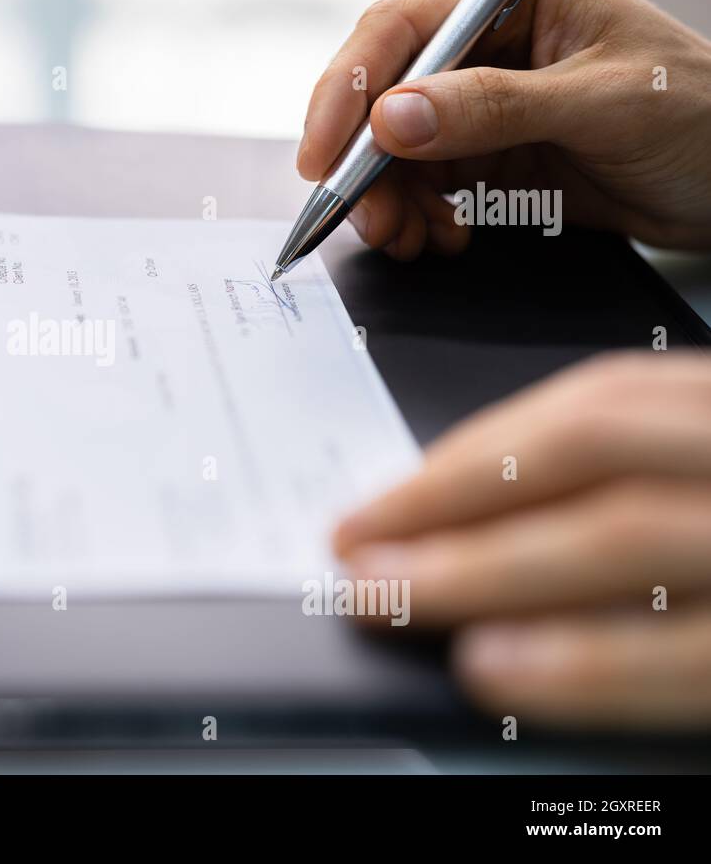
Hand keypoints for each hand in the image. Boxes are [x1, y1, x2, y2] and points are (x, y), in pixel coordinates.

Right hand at [298, 0, 710, 259]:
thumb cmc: (703, 117)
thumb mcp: (602, 105)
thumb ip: (494, 108)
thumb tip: (395, 119)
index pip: (402, 28)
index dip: (349, 90)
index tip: (325, 156)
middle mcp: (486, 41)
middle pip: (384, 95)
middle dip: (367, 163)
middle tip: (368, 216)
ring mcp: (481, 101)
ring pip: (394, 151)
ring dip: (389, 200)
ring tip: (409, 238)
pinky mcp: (485, 154)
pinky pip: (422, 185)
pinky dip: (419, 217)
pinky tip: (441, 236)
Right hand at [334, 353, 710, 729]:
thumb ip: (669, 665)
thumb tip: (518, 659)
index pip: (704, 648)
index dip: (585, 665)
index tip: (482, 671)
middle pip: (634, 525)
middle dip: (476, 558)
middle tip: (370, 580)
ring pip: (607, 423)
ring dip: (466, 474)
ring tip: (382, 514)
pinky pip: (621, 377)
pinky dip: (521, 421)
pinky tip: (466, 457)